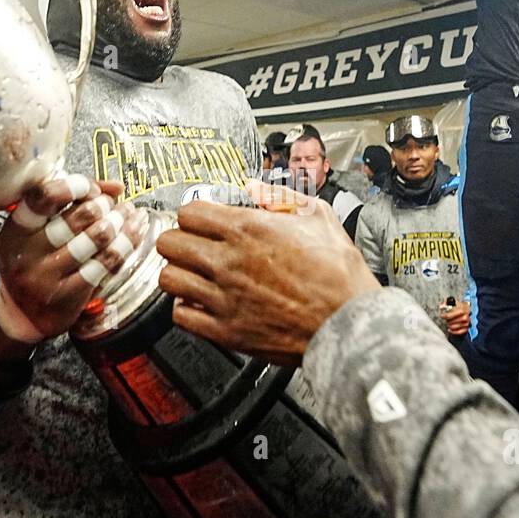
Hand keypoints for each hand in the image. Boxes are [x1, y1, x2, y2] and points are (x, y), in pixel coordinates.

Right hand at [0, 176, 147, 341]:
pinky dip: (125, 244)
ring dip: (119, 222)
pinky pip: (105, 264)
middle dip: (103, 205)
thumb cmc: (33, 261)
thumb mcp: (37, 229)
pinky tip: (134, 233)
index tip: (90, 188)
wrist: (21, 313)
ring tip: (127, 214)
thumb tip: (114, 187)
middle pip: (78, 218)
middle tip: (111, 205)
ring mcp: (47, 277)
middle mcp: (28, 253)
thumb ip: (71, 202)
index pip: (44, 197)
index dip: (75, 186)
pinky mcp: (68, 296)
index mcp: (16, 229)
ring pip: (96, 240)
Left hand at [157, 179, 378, 365]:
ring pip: (169, 278)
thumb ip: (280, 197)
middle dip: (178, 241)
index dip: (193, 215)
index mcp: (248, 229)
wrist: (349, 323)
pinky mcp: (226, 331)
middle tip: (191, 247)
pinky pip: (181, 315)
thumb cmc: (339, 274)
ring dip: (179, 274)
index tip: (200, 222)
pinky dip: (186, 308)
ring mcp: (224, 298)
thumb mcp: (319, 217)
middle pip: (170, 243)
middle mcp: (229, 261)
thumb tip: (253, 186)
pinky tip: (201, 303)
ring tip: (193, 275)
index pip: (189, 213)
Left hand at [439, 300, 469, 335]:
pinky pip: (460, 332)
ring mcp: (467, 322)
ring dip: (450, 325)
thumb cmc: (456, 307)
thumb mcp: (451, 303)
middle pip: (458, 320)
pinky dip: (454, 331)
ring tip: (448, 323)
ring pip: (458, 326)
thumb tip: (441, 306)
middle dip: (449, 320)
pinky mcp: (466, 328)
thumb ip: (446, 304)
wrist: (462, 311)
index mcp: (464, 308)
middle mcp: (467, 315)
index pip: (459, 312)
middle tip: (445, 320)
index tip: (442, 316)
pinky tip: (449, 329)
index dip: (449, 314)